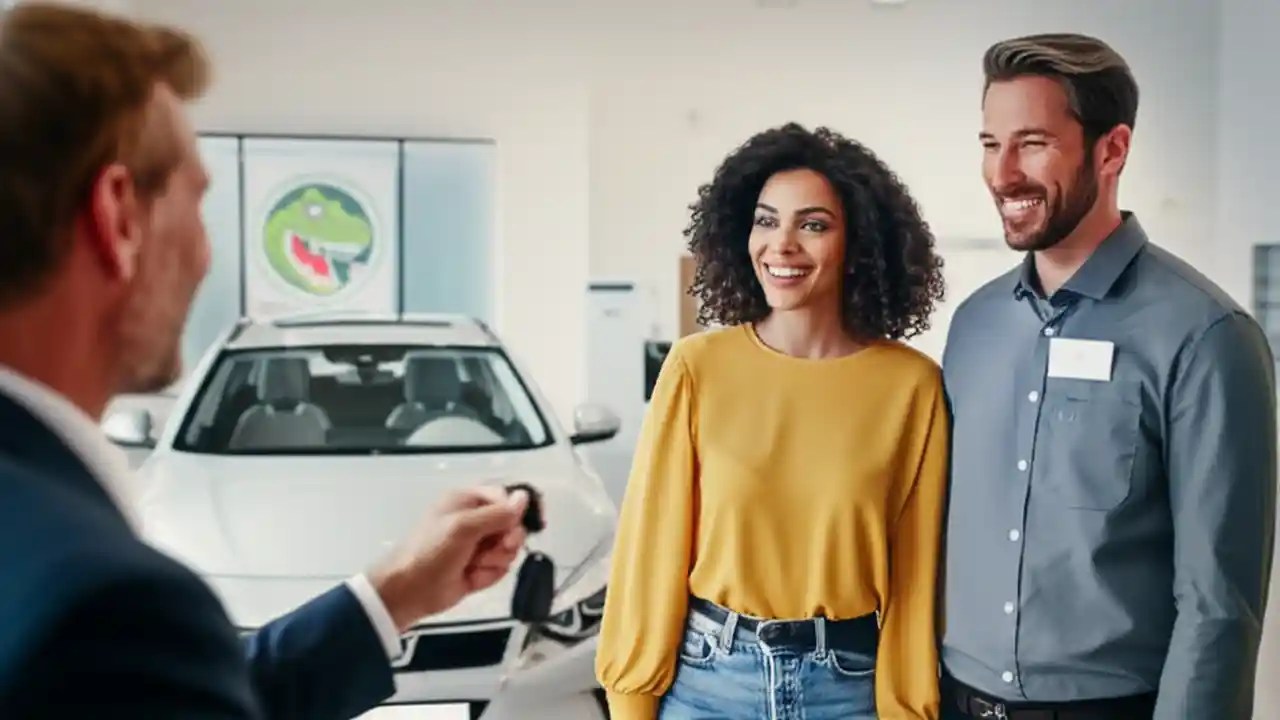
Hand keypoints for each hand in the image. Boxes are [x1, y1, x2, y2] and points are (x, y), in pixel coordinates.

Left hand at [369, 485, 529, 630]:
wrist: (408, 592)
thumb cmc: (430, 552)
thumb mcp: (463, 527)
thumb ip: (497, 513)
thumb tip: (524, 497)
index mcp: (467, 500)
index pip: (505, 496)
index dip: (517, 510)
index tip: (524, 523)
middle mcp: (475, 520)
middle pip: (513, 525)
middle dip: (507, 540)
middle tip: (496, 547)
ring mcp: (477, 546)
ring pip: (509, 549)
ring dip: (495, 560)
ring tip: (473, 564)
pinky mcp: (479, 568)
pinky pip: (500, 569)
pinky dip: (488, 575)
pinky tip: (471, 577)